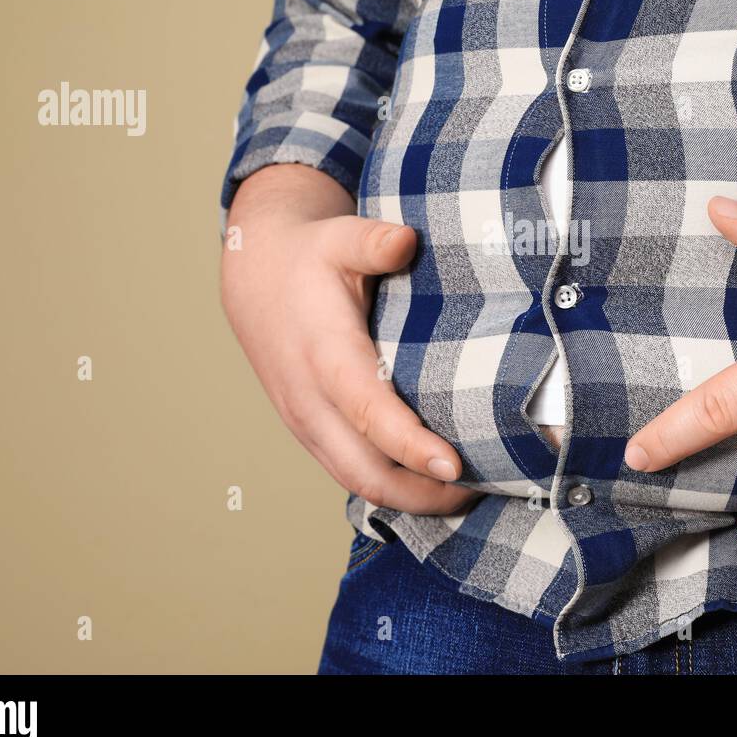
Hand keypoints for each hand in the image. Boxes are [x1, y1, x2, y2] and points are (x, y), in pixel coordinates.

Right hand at [221, 166, 473, 514]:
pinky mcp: (311, 432)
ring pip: (358, 483)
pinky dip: (391, 489)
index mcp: (324, 355)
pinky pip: (350, 474)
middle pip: (366, 472)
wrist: (254, 279)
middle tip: (482, 489)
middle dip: (423, 494)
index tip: (455, 465)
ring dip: (411, 499)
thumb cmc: (307, 258)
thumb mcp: (338, 237)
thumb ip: (372, 241)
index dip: (412, 445)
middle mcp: (310, 401)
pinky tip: (430, 485)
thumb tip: (405, 241)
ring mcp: (307, 423)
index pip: (369, 413)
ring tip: (465, 496)